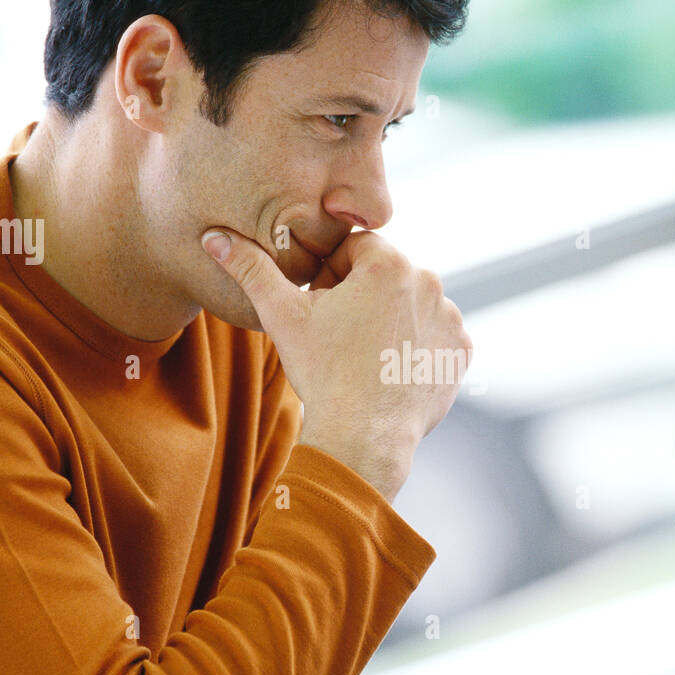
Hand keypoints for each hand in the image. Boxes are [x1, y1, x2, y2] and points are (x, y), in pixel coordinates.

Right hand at [202, 228, 471, 500]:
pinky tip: (390, 368)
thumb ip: (251, 269)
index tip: (321, 308)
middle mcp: (429, 282)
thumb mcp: (281, 316)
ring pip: (410, 304)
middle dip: (362, 297)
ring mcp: (450, 318)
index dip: (331, 277)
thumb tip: (214, 237)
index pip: (354, 250)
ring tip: (365, 355)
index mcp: (389, 263)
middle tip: (340, 336)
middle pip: (385, 276)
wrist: (362, 437)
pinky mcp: (460, 350)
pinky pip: (435, 336)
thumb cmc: (322, 373)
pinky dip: (416, 347)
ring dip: (390, 319)